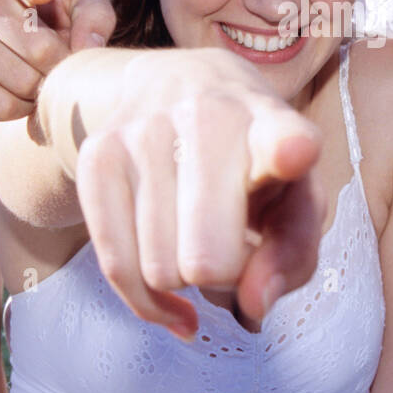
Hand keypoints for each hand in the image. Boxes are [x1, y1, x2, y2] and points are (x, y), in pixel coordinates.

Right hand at [0, 0, 114, 119]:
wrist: (10, 42)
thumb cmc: (53, 18)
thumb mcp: (81, 4)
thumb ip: (95, 16)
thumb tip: (85, 46)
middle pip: (39, 50)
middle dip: (61, 67)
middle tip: (61, 65)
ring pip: (20, 83)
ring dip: (42, 90)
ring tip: (42, 76)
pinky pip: (0, 106)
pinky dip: (20, 108)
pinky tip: (22, 92)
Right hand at [55, 47, 325, 338]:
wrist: (172, 85)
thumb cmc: (251, 161)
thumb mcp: (295, 200)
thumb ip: (292, 256)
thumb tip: (252, 306)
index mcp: (272, 125)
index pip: (282, 140)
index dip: (288, 151)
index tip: (294, 153)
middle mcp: (209, 116)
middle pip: (209, 260)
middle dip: (224, 276)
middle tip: (231, 245)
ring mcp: (145, 131)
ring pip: (160, 272)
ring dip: (183, 279)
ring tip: (196, 239)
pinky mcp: (97, 155)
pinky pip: (116, 268)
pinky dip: (147, 298)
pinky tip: (168, 290)